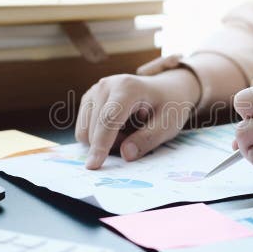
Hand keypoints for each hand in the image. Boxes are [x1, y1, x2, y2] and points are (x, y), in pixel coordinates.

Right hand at [76, 69, 200, 168]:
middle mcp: (105, 86)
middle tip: (138, 134)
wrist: (164, 90)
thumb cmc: (168, 106)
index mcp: (127, 87)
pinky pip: (84, 131)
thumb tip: (126, 154)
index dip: (101, 144)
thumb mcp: (168, 124)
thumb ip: (148, 139)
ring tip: (129, 129)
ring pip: (85, 132)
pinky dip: (99, 136)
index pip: (108, 120)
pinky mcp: (87, 101)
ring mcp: (93, 92)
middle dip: (113, 144)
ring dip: (105, 141)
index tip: (94, 165)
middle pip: (95, 129)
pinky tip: (118, 126)